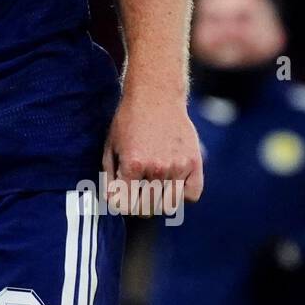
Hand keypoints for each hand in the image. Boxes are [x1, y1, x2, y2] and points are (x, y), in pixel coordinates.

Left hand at [102, 89, 202, 216]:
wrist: (155, 95)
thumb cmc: (129, 121)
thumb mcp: (110, 147)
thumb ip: (110, 177)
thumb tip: (113, 202)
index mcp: (133, 164)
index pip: (127, 206)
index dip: (122, 205)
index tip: (123, 199)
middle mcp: (157, 168)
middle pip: (148, 208)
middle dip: (139, 205)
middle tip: (139, 193)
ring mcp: (178, 166)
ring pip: (169, 204)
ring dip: (160, 201)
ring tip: (155, 188)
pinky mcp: (194, 163)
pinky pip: (192, 195)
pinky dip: (183, 195)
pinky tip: (174, 184)